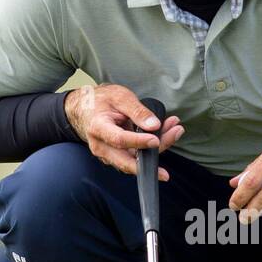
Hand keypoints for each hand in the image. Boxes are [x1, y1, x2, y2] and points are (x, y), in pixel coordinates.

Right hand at [65, 84, 183, 181]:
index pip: (119, 140)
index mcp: (98, 128)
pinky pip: (135, 158)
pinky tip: (166, 133)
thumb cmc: (102, 101)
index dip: (138, 142)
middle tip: (167, 164)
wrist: (86, 108)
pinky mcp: (116, 157)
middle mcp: (101, 146)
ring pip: (134, 161)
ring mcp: (108, 155)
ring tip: (175, 130)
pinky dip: (151, 148)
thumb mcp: (120, 97)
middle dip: (150, 161)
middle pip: (126, 161)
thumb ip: (137, 111)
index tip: (156, 140)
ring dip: (157, 150)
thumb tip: (154, 126)